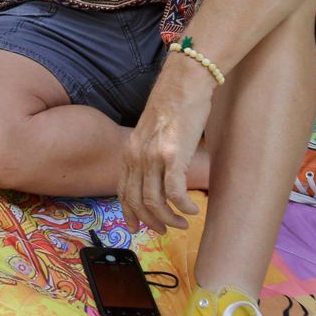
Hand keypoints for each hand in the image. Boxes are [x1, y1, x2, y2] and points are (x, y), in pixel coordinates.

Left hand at [118, 71, 211, 234]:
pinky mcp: (173, 155)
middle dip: (151, 222)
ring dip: (170, 218)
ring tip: (183, 222)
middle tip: (166, 230)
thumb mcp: (150, 133)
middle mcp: (136, 156)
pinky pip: (174, 192)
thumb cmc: (171, 107)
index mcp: (129, 152)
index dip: (130, 214)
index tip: (138, 228)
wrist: (183, 85)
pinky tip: (193, 209)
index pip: (123, 191)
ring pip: (155, 202)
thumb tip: (155, 177)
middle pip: (137, 201)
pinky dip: (184, 206)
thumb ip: (147, 154)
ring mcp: (153, 156)